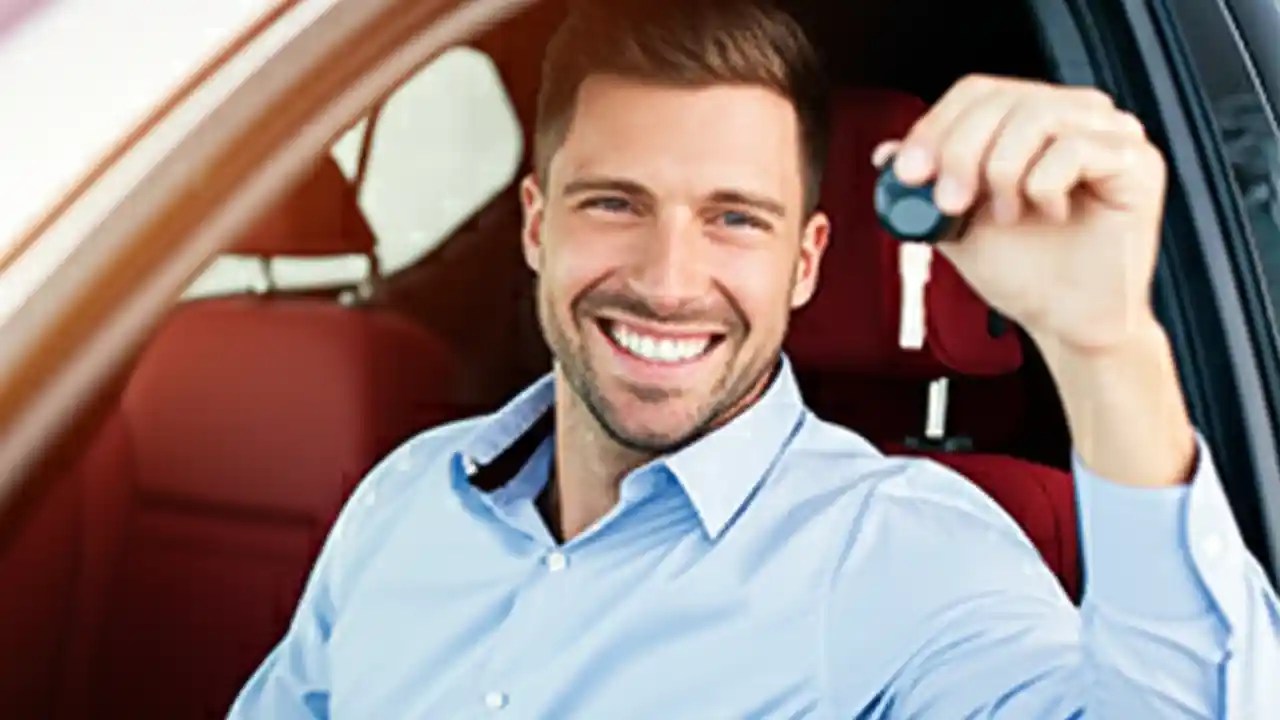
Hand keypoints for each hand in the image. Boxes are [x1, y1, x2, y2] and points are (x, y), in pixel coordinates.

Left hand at [874, 74, 1166, 354]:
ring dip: (1002, 172)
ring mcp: (1111, 133)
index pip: (977, 92)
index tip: (907, 171)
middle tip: (948, 200)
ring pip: (1035, 116)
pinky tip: (1053, 216)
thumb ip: (926, 185)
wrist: (1067, 322)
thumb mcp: (955, 222)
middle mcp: (1074, 116)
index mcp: (1032, 120)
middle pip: (1001, 99)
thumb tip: (887, 153)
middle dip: (960, 152)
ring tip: (1007, 216)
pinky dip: (1044, 187)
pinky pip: (1073, 149)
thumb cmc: (1025, 272)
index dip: (935, 126)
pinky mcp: (1138, 160)